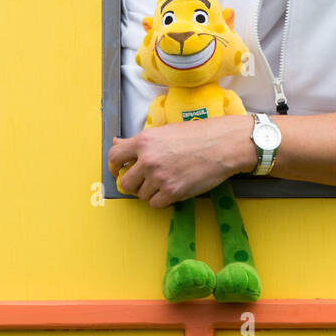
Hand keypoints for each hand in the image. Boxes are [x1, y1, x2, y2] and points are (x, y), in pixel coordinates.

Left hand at [108, 115, 253, 208]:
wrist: (223, 144)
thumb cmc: (197, 135)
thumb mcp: (164, 132)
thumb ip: (139, 141)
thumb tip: (116, 143)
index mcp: (144, 141)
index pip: (114, 157)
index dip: (113, 167)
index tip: (116, 171)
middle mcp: (148, 159)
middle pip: (125, 182)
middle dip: (132, 184)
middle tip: (144, 181)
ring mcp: (159, 177)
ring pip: (141, 195)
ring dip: (149, 192)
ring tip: (165, 182)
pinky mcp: (172, 191)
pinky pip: (155, 204)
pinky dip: (161, 200)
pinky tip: (171, 189)